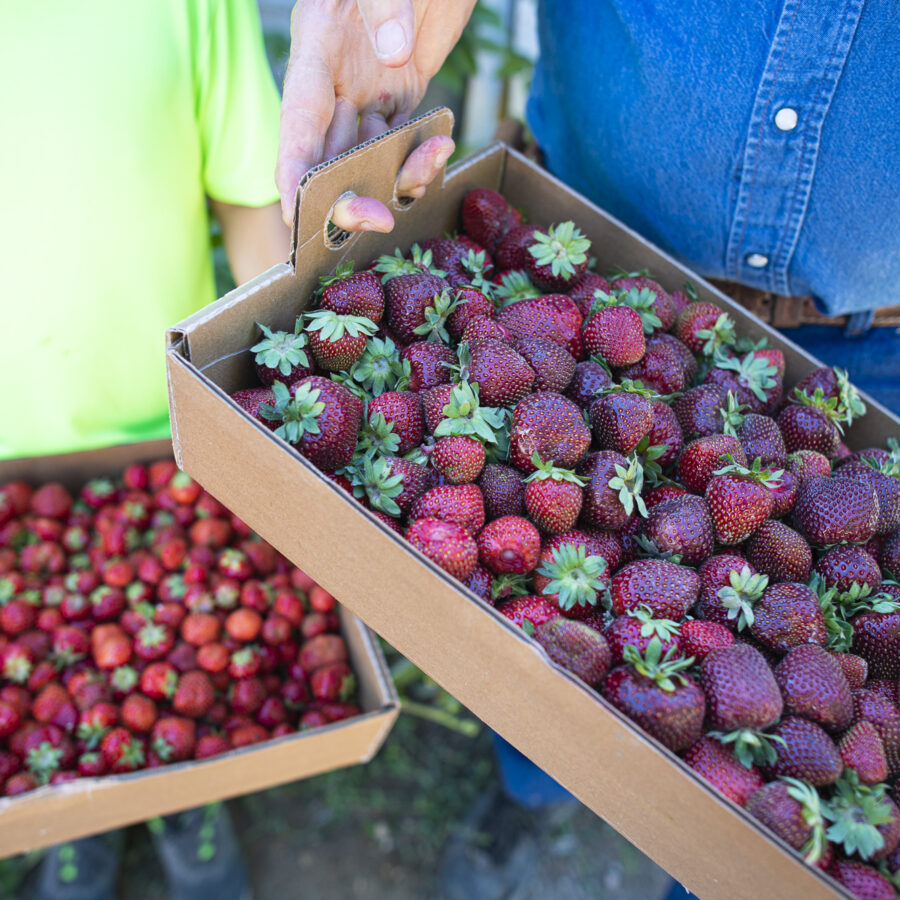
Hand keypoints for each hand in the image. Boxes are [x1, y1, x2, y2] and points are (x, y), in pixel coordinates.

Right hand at [276, 0, 473, 226]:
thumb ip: (385, 5)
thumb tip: (396, 54)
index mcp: (317, 47)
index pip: (296, 118)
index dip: (292, 167)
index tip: (294, 211)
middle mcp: (336, 79)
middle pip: (327, 151)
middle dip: (344, 193)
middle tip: (372, 218)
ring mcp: (368, 90)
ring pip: (367, 155)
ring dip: (391, 179)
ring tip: (424, 172)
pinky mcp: (401, 95)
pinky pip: (402, 141)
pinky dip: (419, 157)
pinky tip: (438, 151)